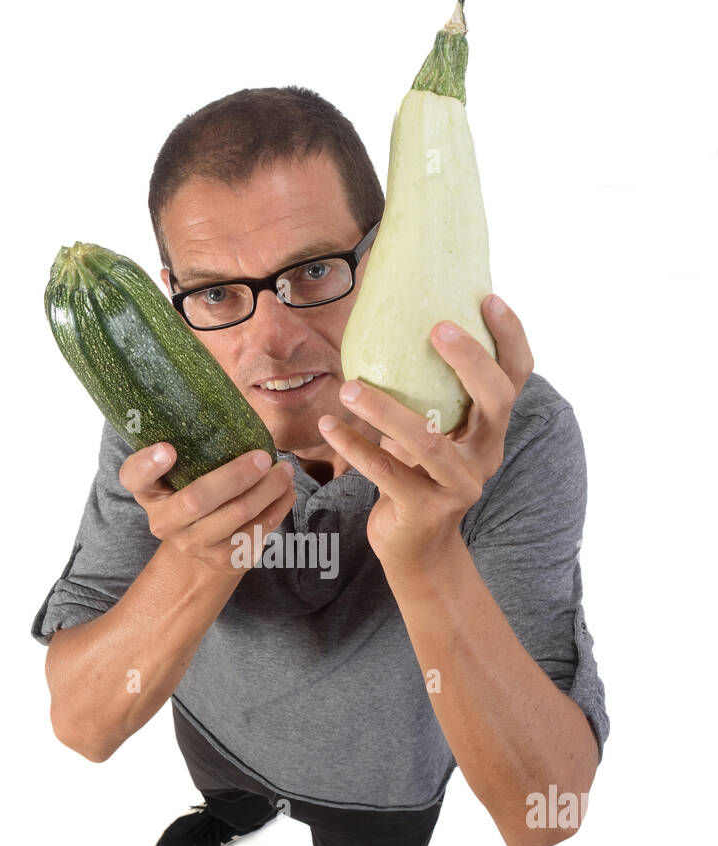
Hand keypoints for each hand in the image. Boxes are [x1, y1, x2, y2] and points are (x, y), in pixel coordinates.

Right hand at [118, 444, 295, 576]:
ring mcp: (194, 544)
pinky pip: (256, 532)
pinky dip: (277, 508)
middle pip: (197, 500)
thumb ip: (191, 444)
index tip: (168, 448)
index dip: (148, 464)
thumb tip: (224, 400)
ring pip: (236, 517)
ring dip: (267, 491)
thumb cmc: (195, 491)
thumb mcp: (182, 471)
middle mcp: (165, 522)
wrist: (203, 548)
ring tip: (285, 470)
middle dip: (234, 476)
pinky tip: (286, 492)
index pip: (134, 478)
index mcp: (149, 492)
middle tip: (263, 456)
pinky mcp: (224, 559)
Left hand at [318, 294, 533, 578]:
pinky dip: (355, 448)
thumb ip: (423, 395)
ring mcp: (459, 486)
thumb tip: (387, 323)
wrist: (415, 547)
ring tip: (348, 387)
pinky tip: (328, 426)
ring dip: (385, 411)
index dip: (510, 337)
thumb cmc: (415, 475)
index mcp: (490, 429)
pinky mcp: (426, 511)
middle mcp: (485, 455)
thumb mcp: (427, 432)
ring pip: (429, 443)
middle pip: (495, 402)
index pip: (516, 377)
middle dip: (470, 361)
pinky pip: (388, 474)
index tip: (488, 298)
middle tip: (435, 330)